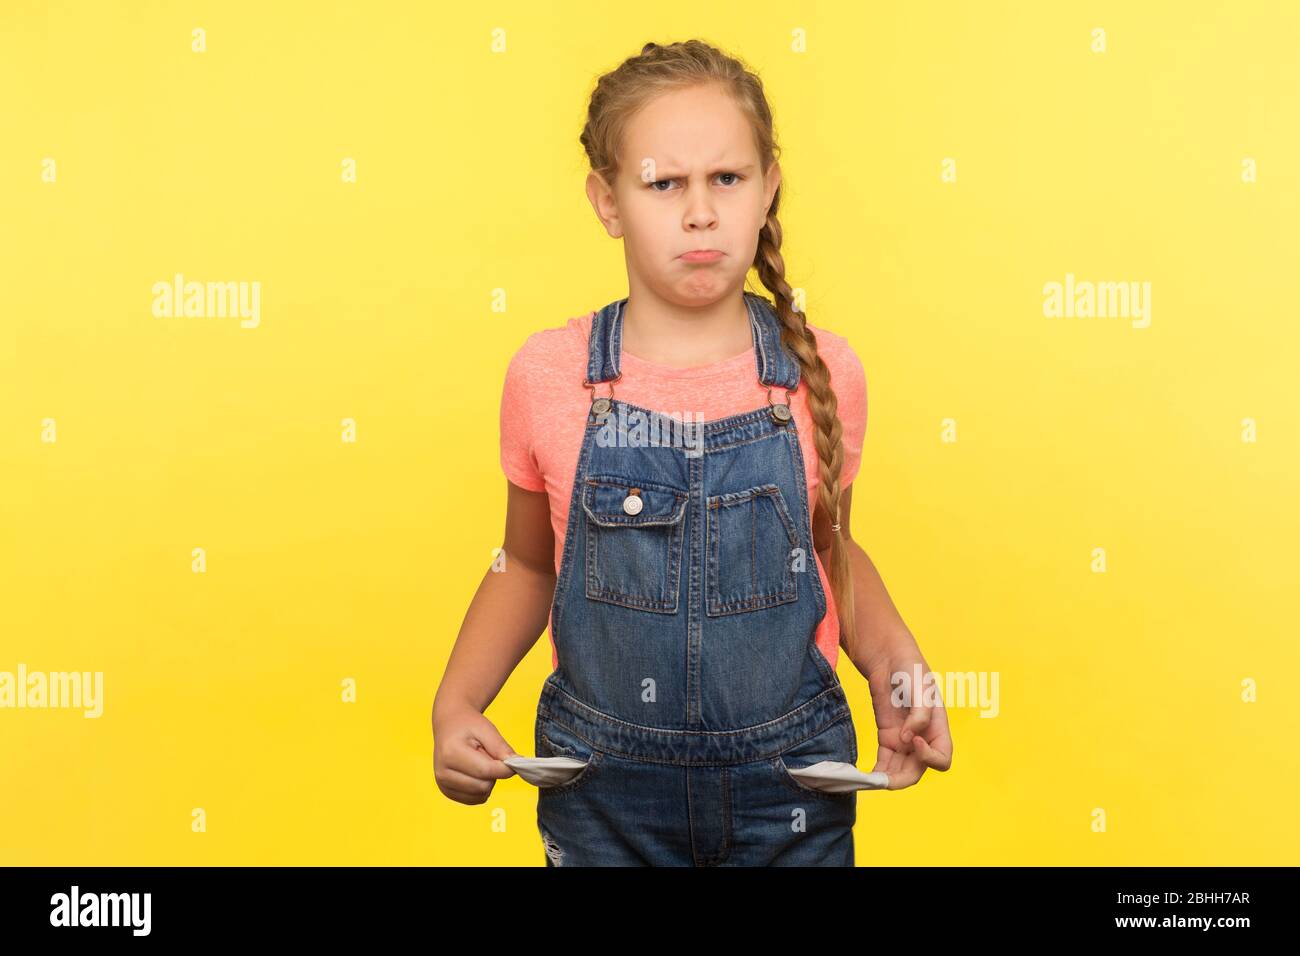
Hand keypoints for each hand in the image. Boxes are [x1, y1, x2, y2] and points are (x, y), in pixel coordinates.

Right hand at [431, 702, 520, 804]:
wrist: (449, 724)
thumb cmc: (467, 725)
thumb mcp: (486, 728)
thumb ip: (501, 748)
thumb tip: (516, 764)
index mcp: (451, 753)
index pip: (486, 771)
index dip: (506, 768)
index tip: (514, 761)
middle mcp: (442, 773)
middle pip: (484, 786)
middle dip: (493, 773)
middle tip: (487, 755)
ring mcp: (442, 784)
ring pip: (481, 795)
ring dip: (487, 780)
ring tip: (478, 761)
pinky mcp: (446, 792)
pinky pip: (475, 799)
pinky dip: (481, 788)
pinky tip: (474, 771)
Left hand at [861, 633, 952, 789]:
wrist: (888, 658)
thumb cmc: (910, 668)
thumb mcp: (920, 687)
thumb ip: (919, 714)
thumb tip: (908, 739)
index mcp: (938, 729)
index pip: (942, 758)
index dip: (929, 758)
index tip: (912, 740)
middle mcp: (923, 739)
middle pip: (918, 770)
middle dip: (903, 779)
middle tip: (882, 780)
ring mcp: (904, 740)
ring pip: (900, 770)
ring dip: (887, 779)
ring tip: (869, 782)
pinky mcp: (887, 738)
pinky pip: (885, 762)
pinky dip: (877, 771)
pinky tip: (864, 777)